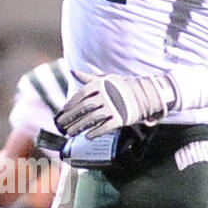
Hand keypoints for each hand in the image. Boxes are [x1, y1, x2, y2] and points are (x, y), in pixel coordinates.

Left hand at [55, 70, 176, 138]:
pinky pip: (105, 127)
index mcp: (101, 85)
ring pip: (92, 119)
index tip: (64, 111)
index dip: (71, 103)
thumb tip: (72, 71)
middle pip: (84, 108)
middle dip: (71, 117)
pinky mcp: (121, 118)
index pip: (81, 94)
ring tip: (71, 132)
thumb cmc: (122, 87)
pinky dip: (95, 132)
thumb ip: (88, 78)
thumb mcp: (106, 79)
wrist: (146, 94)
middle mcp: (106, 95)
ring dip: (79, 127)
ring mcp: (113, 107)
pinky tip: (87, 136)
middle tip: (62, 125)